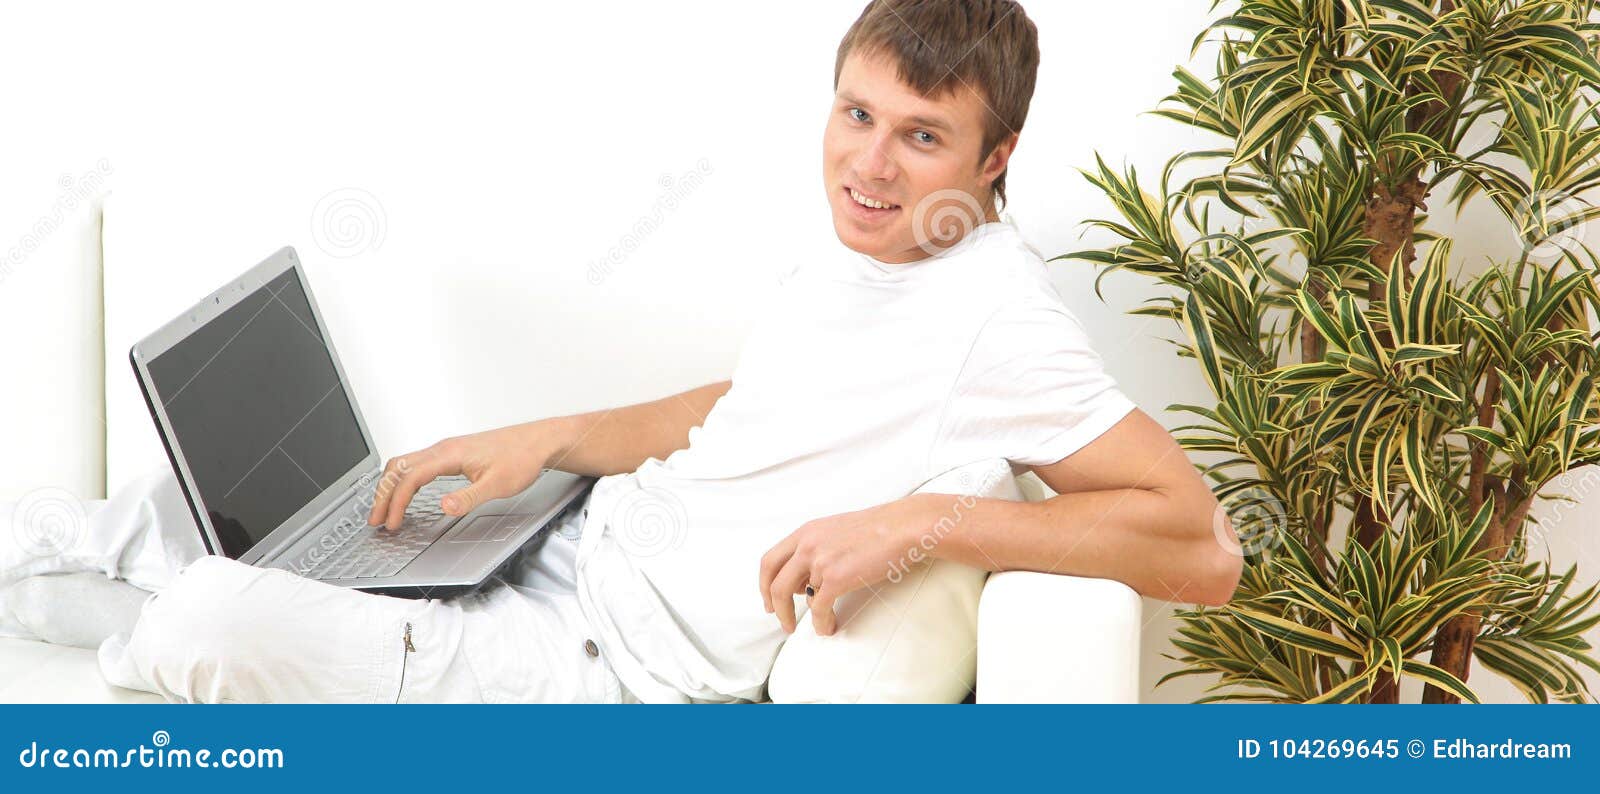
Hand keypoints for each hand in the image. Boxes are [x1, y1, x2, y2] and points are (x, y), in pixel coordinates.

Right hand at [366, 421, 562, 529]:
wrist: (537, 442)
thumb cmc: (522, 458)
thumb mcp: (498, 485)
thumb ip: (469, 497)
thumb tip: (444, 507)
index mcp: (450, 454)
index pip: (410, 477)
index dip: (397, 502)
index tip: (392, 523)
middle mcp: (444, 448)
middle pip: (398, 467)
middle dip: (383, 494)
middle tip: (375, 520)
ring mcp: (446, 450)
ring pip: (404, 464)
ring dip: (390, 486)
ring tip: (383, 510)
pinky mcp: (452, 454)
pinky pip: (416, 464)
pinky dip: (403, 481)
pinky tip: (405, 495)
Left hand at [758, 494, 942, 635]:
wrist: (902, 527)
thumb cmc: (879, 529)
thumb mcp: (837, 530)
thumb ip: (818, 549)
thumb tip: (810, 579)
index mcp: (806, 532)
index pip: (770, 560)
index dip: (764, 583)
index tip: (768, 598)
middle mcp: (807, 544)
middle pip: (773, 580)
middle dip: (773, 604)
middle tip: (780, 618)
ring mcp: (819, 561)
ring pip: (792, 596)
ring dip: (794, 616)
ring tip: (804, 627)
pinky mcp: (836, 578)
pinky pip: (818, 608)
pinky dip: (820, 623)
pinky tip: (827, 627)